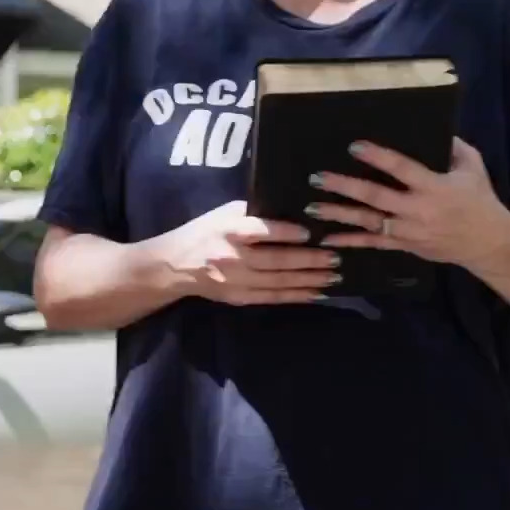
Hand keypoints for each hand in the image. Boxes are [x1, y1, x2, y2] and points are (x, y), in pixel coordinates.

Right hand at [151, 200, 338, 305]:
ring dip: (309, 280)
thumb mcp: (223, 214)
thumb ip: (253, 213)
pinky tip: (316, 293)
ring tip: (333, 276)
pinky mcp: (239, 298)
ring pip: (279, 282)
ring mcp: (236, 281)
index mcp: (228, 231)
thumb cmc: (203, 232)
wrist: (174, 265)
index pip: (262, 231)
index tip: (311, 232)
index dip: (287, 232)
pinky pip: (273, 298)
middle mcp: (233, 257)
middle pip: (276, 260)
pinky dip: (296, 296)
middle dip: (309, 260)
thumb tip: (291, 210)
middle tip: (335, 256)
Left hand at [307, 138, 509, 268]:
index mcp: (435, 187)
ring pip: (369, 222)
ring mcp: (409, 231)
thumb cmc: (480, 200)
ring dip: (339, 214)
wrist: (489, 244)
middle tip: (318, 178)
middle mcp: (418, 210)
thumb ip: (453, 147)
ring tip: (312, 206)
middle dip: (345, 187)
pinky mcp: (404, 246)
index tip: (354, 146)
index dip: (378, 158)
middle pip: (377, 197)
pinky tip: (326, 239)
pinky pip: (372, 243)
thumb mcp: (473, 167)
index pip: (403, 169)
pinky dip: (349, 242)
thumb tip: (434, 125)